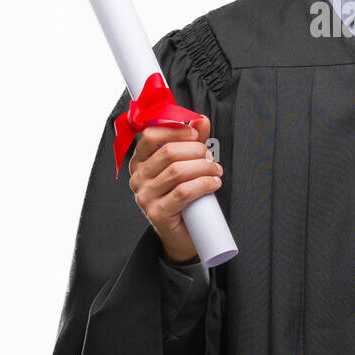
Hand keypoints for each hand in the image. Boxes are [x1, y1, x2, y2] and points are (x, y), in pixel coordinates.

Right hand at [127, 115, 221, 263]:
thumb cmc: (184, 197)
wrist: (184, 234)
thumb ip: (192, 140)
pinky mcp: (157, 213)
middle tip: (210, 157)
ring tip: (216, 171)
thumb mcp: (187, 163)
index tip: (195, 134)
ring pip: (177, 171)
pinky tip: (214, 183)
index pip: (150, 135)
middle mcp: (138, 177)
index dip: (176, 131)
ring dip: (204, 167)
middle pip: (168, 153)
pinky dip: (203, 184)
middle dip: (196, 151)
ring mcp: (144, 196)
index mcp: (140, 161)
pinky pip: (183, 192)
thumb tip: (200, 120)